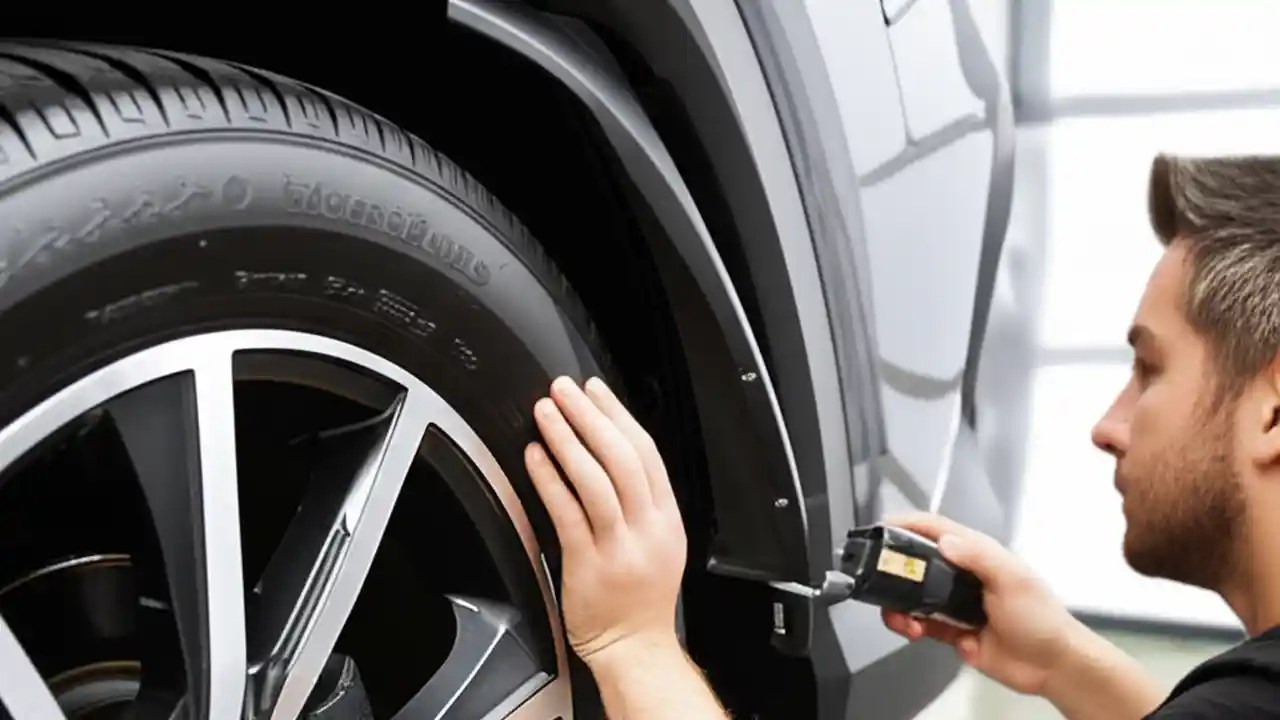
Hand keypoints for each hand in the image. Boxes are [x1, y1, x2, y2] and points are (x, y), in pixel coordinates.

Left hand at [524, 376, 686, 666]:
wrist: (635, 649)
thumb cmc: (639, 599)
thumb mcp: (658, 543)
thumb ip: (641, 503)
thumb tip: (608, 453)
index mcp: (666, 518)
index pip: (646, 452)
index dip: (618, 415)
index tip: (595, 391)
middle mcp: (647, 528)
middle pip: (622, 457)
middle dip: (590, 416)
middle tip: (564, 390)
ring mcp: (619, 546)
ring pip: (596, 479)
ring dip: (568, 439)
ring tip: (547, 412)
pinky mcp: (589, 565)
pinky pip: (568, 513)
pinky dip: (551, 479)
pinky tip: (536, 457)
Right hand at [881, 512, 1087, 695]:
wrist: (1052, 665)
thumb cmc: (1040, 617)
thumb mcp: (1013, 579)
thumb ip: (979, 557)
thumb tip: (943, 541)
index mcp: (977, 555)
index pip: (936, 530)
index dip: (908, 524)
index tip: (882, 528)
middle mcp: (962, 575)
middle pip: (917, 564)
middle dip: (895, 571)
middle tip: (882, 582)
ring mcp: (955, 604)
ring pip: (913, 597)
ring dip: (900, 605)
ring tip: (903, 620)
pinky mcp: (952, 632)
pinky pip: (921, 624)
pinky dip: (910, 626)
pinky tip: (914, 632)